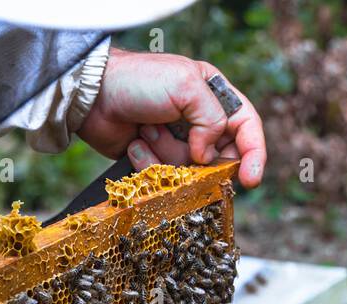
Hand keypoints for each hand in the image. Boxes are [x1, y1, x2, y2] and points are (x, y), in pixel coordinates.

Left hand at [80, 47, 265, 188]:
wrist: (92, 96)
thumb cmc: (138, 81)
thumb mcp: (185, 86)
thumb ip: (212, 119)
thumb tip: (209, 155)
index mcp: (214, 96)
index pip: (246, 128)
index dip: (253, 155)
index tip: (250, 179)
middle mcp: (199, 121)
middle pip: (220, 158)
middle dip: (202, 160)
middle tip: (189, 154)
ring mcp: (177, 142)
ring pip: (191, 171)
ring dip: (167, 155)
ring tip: (147, 131)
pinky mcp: (156, 160)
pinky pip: (165, 177)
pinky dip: (149, 163)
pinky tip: (135, 143)